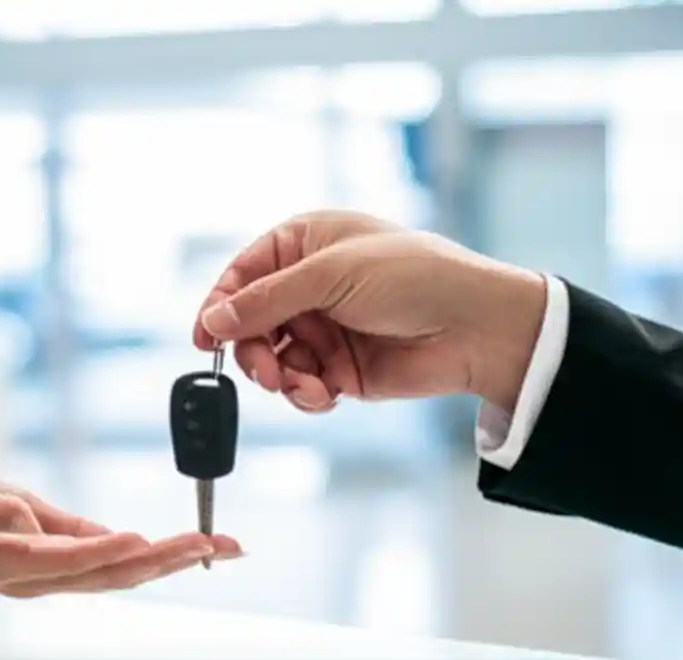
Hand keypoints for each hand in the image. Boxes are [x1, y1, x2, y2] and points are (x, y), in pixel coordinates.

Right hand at [0, 463, 240, 597]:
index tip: (155, 538)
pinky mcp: (38, 554)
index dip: (119, 549)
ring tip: (213, 545)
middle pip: (114, 573)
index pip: (78, 558)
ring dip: (165, 557)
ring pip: (113, 570)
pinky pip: (94, 557)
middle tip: (223, 544)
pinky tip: (162, 546)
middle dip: (171, 558)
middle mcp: (31, 577)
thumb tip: (36, 525)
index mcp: (9, 564)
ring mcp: (37, 570)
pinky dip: (134, 551)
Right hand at [193, 210, 546, 411]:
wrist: (477, 327)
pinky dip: (305, 393)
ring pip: (273, 358)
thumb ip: (266, 300)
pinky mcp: (341, 367)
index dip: (220, 306)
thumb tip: (214, 320)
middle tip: (265, 370)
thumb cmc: (414, 276)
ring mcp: (325, 327)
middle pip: (251, 323)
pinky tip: (324, 393)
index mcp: (305, 243)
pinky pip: (302, 384)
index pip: (243, 274)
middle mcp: (310, 285)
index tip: (205, 338)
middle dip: (252, 350)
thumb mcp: (330, 275)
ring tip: (302, 383)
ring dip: (280, 376)